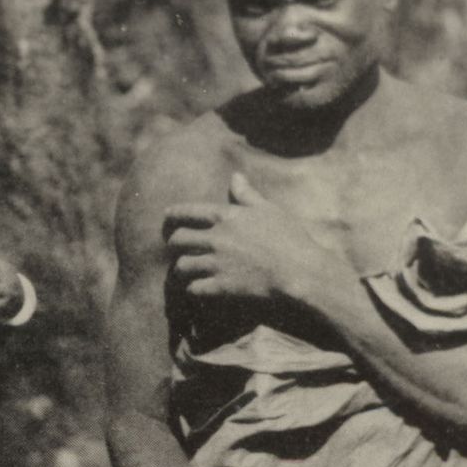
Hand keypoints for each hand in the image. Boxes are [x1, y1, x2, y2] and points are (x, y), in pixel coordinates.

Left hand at [164, 171, 325, 301]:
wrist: (300, 271)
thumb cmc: (290, 238)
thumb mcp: (269, 209)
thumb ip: (247, 194)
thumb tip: (235, 176)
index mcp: (226, 216)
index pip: (189, 211)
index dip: (174, 214)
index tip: (166, 216)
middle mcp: (216, 238)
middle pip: (178, 240)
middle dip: (173, 243)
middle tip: (174, 247)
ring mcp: (216, 264)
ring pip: (181, 266)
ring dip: (180, 269)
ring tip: (183, 272)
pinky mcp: (221, 287)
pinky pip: (194, 289)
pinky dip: (192, 290)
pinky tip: (196, 290)